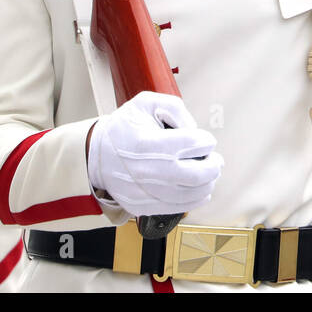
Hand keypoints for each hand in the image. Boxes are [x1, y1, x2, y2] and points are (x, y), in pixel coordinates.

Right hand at [86, 92, 222, 217]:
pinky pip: (180, 208)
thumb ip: (176, 109)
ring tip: (208, 172)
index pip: (193, 144)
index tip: (205, 139)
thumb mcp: (146, 103)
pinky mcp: (145, 207)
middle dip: (213, 165)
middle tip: (215, 159)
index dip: (206, 140)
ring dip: (208, 182)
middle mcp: (147, 171)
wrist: (97, 155)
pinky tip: (199, 188)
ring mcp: (146, 192)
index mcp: (147, 144)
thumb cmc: (123, 128)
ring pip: (192, 195)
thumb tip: (195, 131)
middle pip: (198, 175)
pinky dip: (196, 198)